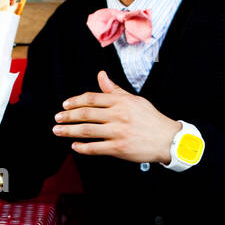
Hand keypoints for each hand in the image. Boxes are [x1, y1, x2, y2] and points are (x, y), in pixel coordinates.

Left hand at [53, 71, 177, 163]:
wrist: (168, 140)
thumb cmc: (151, 119)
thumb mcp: (134, 100)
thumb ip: (114, 90)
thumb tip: (100, 75)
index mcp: (120, 101)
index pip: (91, 98)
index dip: (75, 101)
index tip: (65, 105)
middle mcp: (118, 115)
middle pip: (85, 114)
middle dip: (67, 116)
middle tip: (56, 118)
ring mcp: (118, 132)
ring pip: (87, 130)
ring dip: (69, 131)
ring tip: (58, 131)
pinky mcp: (119, 148)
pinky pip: (95, 148)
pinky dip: (82, 147)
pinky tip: (74, 146)